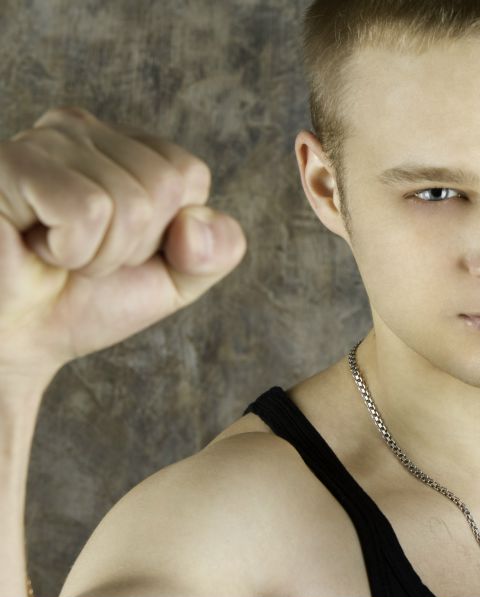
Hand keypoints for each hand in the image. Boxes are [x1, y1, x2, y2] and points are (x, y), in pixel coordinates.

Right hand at [0, 106, 245, 389]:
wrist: (14, 341)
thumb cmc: (84, 301)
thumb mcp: (176, 280)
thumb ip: (217, 251)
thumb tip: (196, 223)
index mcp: (125, 147)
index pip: (189, 174)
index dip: (166, 232)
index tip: (118, 247)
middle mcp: (83, 129)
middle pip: (165, 184)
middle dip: (132, 245)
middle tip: (82, 256)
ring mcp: (45, 140)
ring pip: (130, 201)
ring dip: (98, 254)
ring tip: (55, 254)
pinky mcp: (12, 162)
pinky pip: (88, 210)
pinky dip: (71, 250)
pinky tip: (34, 246)